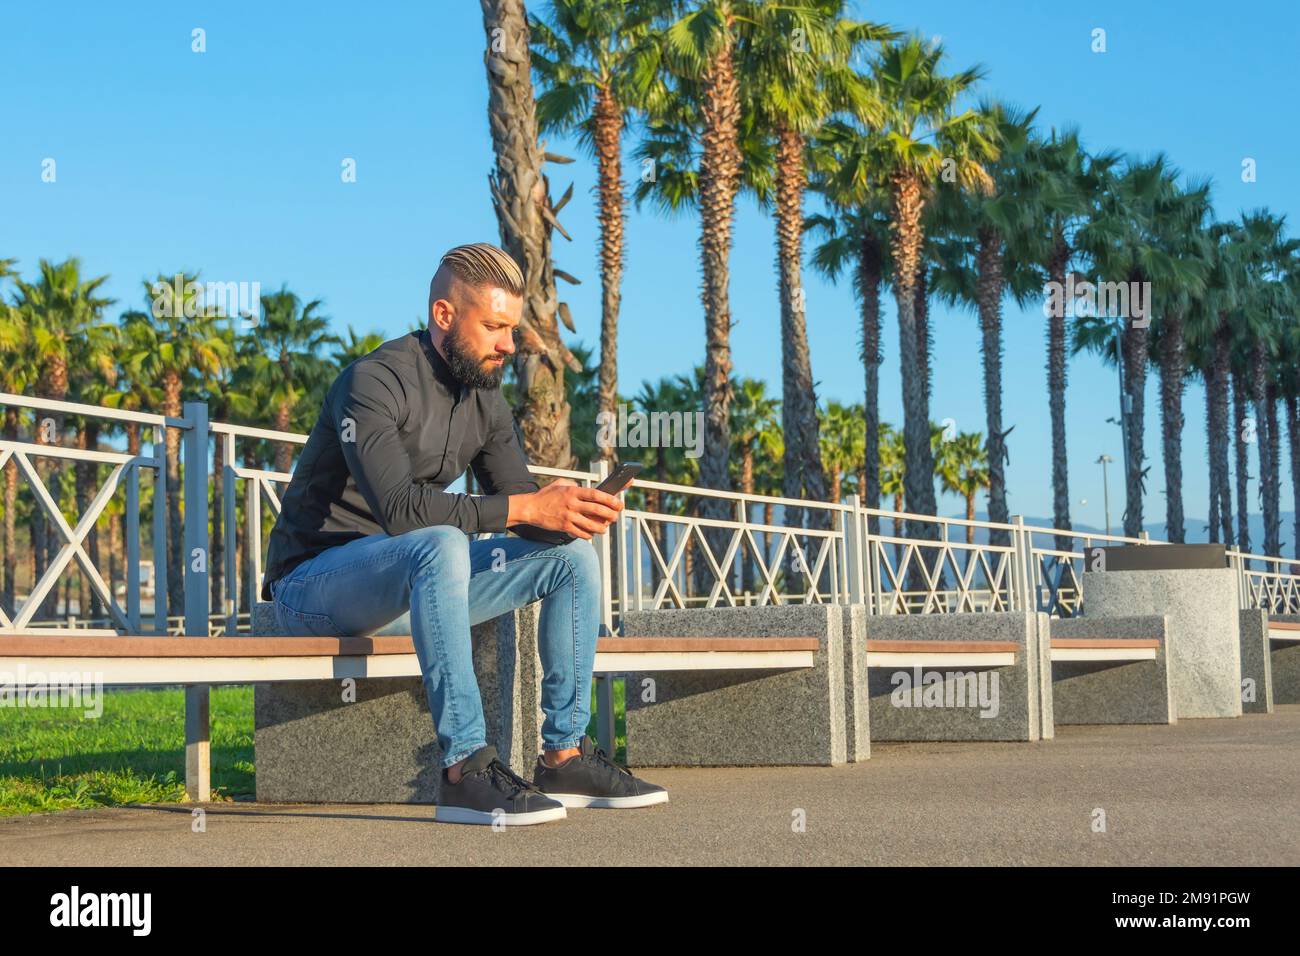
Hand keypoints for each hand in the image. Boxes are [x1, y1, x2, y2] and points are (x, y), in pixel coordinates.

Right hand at [508, 478, 622, 539]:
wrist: (530, 508)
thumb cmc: (546, 495)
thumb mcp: (560, 484)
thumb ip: (574, 485)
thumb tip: (586, 489)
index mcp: (573, 491)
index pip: (596, 495)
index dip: (610, 499)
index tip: (619, 503)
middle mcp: (572, 503)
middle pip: (597, 510)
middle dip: (610, 514)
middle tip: (616, 517)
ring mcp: (568, 516)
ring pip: (591, 525)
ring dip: (601, 528)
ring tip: (605, 528)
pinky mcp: (564, 527)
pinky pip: (581, 533)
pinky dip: (588, 534)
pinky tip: (591, 533)